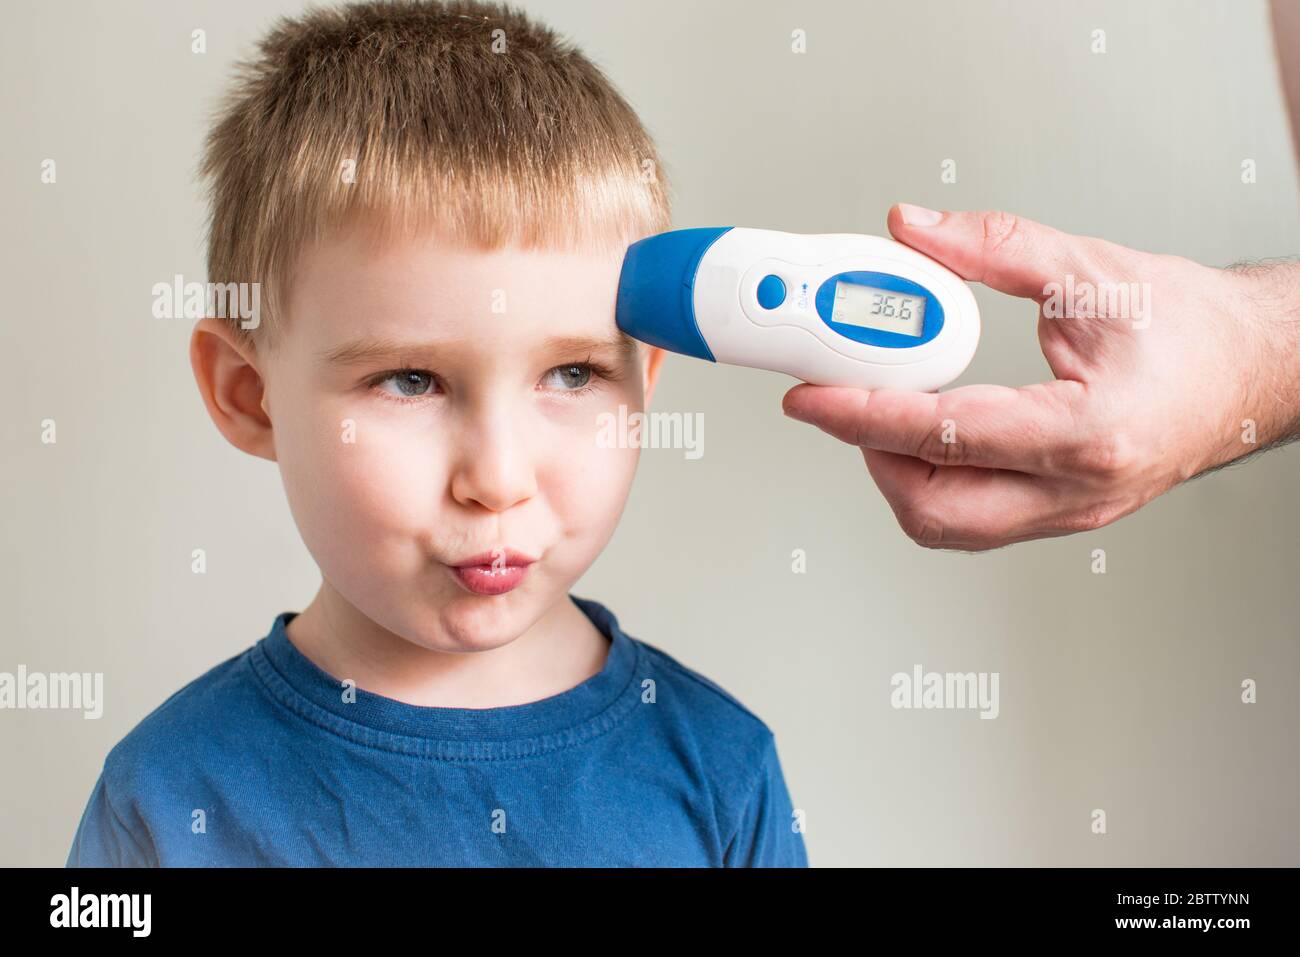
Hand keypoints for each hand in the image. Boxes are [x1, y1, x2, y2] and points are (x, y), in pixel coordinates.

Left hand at [781, 205, 1299, 549]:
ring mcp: (1067, 512)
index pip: (947, 435)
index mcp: (1087, 431)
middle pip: (934, 509)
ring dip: (896, 473)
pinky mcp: (1058, 515)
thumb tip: (913, 231)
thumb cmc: (1190, 330)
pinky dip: (931, 480)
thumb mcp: (1090, 270)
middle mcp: (1075, 489)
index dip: (864, 414)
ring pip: (948, 526)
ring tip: (884, 412)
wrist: (1249, 370)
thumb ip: (993, 247)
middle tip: (845, 402)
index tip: (812, 396)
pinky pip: (973, 518)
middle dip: (871, 457)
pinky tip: (923, 432)